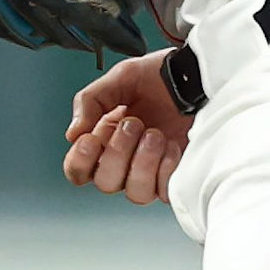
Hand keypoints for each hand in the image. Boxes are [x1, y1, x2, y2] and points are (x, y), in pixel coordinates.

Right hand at [63, 51, 195, 204]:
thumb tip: (72, 133)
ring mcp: (150, 170)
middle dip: (118, 152)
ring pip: (136, 193)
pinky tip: (172, 145)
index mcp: (104, 139)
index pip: (78, 170)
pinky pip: (164, 191)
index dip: (80, 161)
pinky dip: (166, 169)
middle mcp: (125, 160)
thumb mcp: (120, 77)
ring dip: (144, 163)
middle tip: (133, 123)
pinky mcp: (176, 176)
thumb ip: (90, 101)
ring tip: (156, 134)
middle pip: (106, 183)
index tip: (90, 139)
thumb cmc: (161, 76)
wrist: (197, 76)